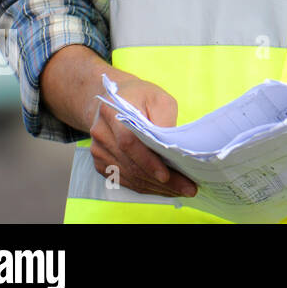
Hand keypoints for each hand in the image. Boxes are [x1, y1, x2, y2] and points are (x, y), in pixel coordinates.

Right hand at [89, 73, 196, 197]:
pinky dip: (144, 187)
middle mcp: (101, 133)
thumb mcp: (158, 98)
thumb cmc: (140, 97)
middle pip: (131, 163)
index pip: (129, 142)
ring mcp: (98, 150)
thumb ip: (165, 119)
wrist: (114, 100)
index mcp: (113, 111)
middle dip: (160, 181)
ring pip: (128, 176)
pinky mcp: (101, 162)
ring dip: (155, 187)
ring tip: (181, 190)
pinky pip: (123, 180)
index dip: (148, 161)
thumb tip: (171, 147)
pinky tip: (163, 189)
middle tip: (188, 188)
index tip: (167, 176)